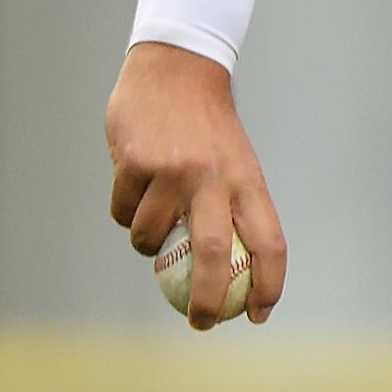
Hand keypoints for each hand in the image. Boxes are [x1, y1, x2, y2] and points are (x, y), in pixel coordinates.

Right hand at [105, 42, 286, 327]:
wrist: (175, 68)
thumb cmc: (209, 127)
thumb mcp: (235, 162)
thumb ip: (233, 209)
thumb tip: (233, 278)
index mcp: (247, 180)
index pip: (269, 242)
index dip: (269, 284)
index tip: (257, 314)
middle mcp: (214, 177)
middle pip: (214, 257)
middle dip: (207, 302)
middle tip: (201, 323)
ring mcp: (172, 170)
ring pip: (150, 237)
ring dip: (146, 243)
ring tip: (152, 220)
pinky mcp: (134, 163)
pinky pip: (122, 213)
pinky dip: (124, 213)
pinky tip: (132, 187)